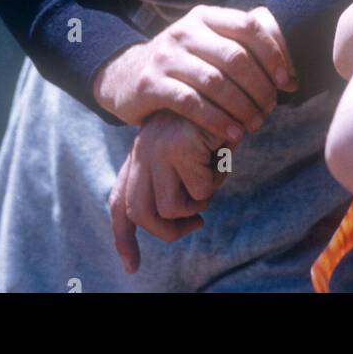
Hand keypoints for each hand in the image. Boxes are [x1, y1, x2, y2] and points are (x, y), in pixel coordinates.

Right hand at [93, 3, 296, 139]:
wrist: (126, 76)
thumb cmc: (181, 65)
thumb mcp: (205, 46)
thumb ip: (240, 51)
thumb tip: (291, 75)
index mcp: (205, 17)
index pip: (248, 26)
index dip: (273, 53)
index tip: (287, 81)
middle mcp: (185, 31)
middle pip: (235, 57)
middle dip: (259, 87)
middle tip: (270, 110)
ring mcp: (166, 55)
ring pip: (215, 82)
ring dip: (241, 107)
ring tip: (256, 125)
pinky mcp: (151, 82)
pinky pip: (192, 103)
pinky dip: (217, 121)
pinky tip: (233, 135)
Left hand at [108, 110, 231, 272]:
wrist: (231, 87)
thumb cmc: (215, 123)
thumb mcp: (189, 152)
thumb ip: (172, 179)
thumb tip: (168, 220)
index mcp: (142, 153)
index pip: (121, 201)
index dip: (123, 236)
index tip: (130, 266)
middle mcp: (142, 150)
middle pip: (140, 213)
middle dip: (170, 231)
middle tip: (197, 222)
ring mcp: (156, 148)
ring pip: (170, 208)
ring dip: (199, 201)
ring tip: (211, 172)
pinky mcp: (177, 148)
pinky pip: (198, 191)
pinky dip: (215, 181)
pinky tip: (219, 156)